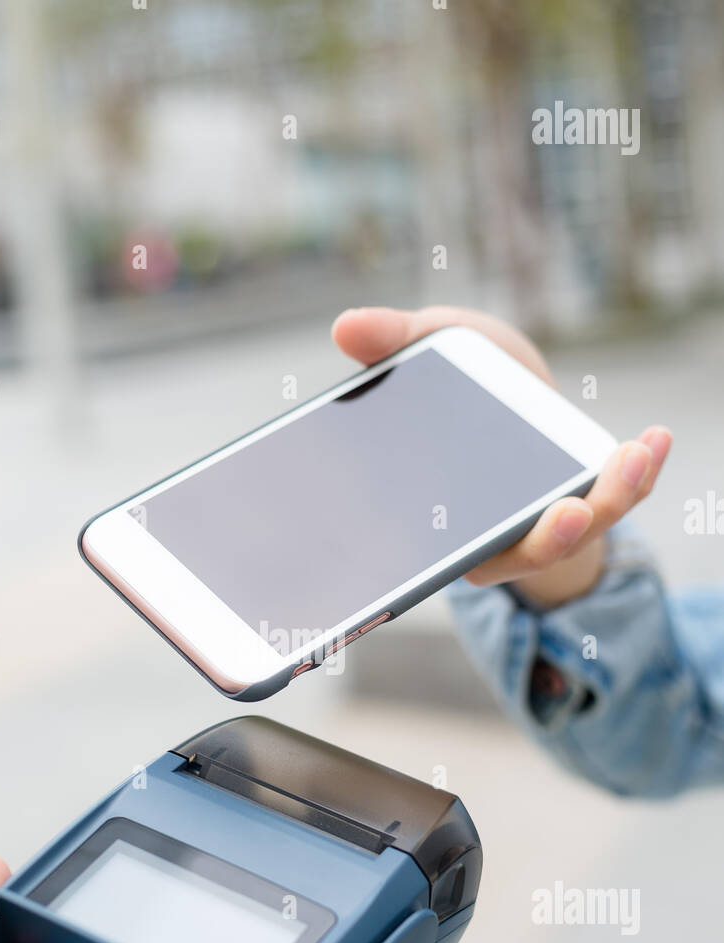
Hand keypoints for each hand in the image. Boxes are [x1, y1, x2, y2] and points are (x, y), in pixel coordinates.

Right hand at [333, 305, 671, 607]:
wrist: (512, 386)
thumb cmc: (464, 376)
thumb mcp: (433, 346)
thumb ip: (395, 341)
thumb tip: (345, 327)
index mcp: (436, 516)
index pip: (438, 551)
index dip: (454, 559)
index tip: (477, 550)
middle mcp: (489, 533)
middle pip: (520, 553)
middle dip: (548, 540)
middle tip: (570, 515)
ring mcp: (540, 522)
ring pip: (575, 532)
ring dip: (609, 499)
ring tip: (631, 456)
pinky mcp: (584, 503)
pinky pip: (614, 497)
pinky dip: (639, 470)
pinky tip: (654, 437)